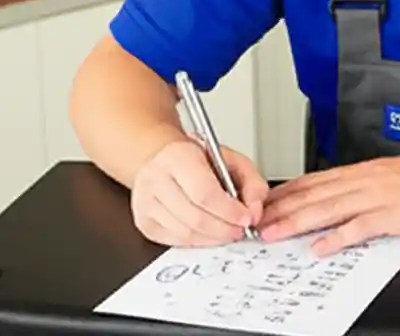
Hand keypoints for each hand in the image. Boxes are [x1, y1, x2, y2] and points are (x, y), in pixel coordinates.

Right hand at [130, 138, 268, 246]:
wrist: (160, 159)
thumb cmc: (196, 159)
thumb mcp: (231, 159)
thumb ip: (251, 182)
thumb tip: (255, 211)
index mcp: (178, 157)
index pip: (204, 193)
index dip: (229, 211)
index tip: (246, 218)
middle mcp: (156, 179)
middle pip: (195, 217)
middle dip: (224, 229)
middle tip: (240, 229)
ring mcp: (145, 203)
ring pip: (185, 233)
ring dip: (213, 238)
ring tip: (227, 230)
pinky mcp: (144, 222)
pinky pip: (176, 241)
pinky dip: (198, 241)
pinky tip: (209, 233)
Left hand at [257, 151, 399, 255]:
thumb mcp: (388, 175)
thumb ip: (362, 185)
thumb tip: (339, 196)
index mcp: (361, 172)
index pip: (312, 181)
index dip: (284, 193)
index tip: (262, 202)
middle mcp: (362, 181)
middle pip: (312, 195)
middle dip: (280, 209)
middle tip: (254, 222)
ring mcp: (375, 197)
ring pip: (327, 209)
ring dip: (296, 222)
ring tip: (273, 234)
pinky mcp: (392, 215)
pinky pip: (359, 227)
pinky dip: (337, 238)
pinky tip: (320, 247)